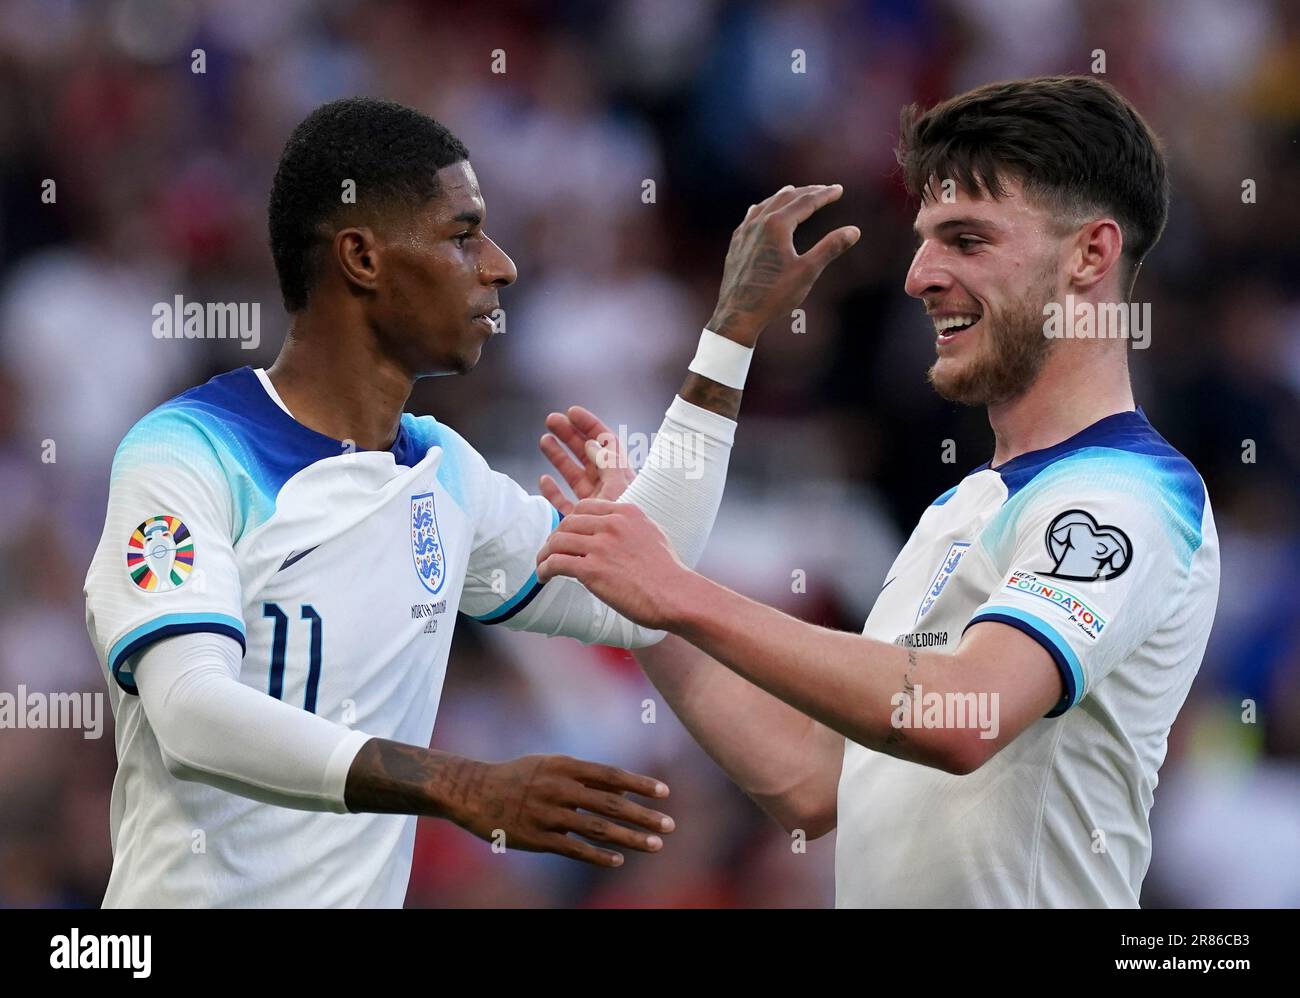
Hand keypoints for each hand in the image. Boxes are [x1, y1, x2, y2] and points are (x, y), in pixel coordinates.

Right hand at [456, 753, 673, 867]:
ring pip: (596, 828)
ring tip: (655, 845)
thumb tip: (621, 785)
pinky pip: (573, 849)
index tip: (664, 793)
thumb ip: (583, 775)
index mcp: (564, 766)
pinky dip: (597, 855)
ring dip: (629, 838)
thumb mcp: (549, 765)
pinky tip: (618, 860)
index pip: (610, 775)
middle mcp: (559, 788)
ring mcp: (548, 814)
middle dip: (644, 815)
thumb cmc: (517, 777)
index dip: (639, 784)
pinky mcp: (536, 838)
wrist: (472, 791)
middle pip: (610, 803)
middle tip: (670, 826)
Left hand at [536, 498, 688, 629]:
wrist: (676, 596)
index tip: (566, 535)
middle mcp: (612, 524)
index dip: (570, 521)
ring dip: (544, 554)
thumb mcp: (653, 535)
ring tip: (542, 567)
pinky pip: (556, 563)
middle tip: (550, 553)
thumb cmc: (668, 574)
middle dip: (555, 538)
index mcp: (626, 512)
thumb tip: (613, 535)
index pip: (585, 506)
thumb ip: (630, 528)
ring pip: (557, 541)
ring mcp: (601, 546)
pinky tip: (543, 578)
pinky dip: (544, 569)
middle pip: (567, 522)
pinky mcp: (592, 570)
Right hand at [538, 405, 633, 513]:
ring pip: (573, 475)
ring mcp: (593, 503)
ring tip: (544, 439)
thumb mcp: (621, 486)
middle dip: (569, 435)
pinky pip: (563, 503)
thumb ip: (607, 463)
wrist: (622, 558)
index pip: (605, 442)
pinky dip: (552, 491)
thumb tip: (590, 443)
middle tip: (551, 420)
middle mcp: (607, 487)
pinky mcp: (580, 520)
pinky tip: (544, 479)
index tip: (572, 412)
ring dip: (559, 456)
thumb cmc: (628, 522)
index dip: (589, 425)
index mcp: (621, 475)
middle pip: (587, 454)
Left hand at [708, 183, 859, 346]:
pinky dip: (761, 209)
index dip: (824, 195)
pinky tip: (759, 210)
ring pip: (765, 205)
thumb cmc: (773, 296)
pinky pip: (750, 218)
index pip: (806, 202)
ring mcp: (743, 233)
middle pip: (786, 198)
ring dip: (782, 196)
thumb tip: (854, 231)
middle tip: (824, 190)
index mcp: (777, 225)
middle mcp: (758, 223)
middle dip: (807, 192)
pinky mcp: (735, 244)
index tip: (839, 190)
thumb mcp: (807, 272)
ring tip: (792, 191)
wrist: (737, 315)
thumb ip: (830, 248)